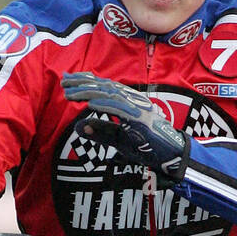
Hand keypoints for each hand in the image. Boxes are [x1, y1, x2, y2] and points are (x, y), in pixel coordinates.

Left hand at [61, 73, 188, 183]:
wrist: (173, 157)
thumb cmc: (148, 148)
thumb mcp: (119, 140)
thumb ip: (101, 132)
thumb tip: (78, 127)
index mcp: (128, 103)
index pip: (104, 87)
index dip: (86, 81)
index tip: (68, 78)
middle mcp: (133, 101)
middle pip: (105, 86)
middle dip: (82, 82)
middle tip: (63, 80)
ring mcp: (139, 109)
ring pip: (110, 94)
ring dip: (89, 92)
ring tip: (70, 93)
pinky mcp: (142, 119)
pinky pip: (121, 109)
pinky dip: (105, 105)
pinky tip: (91, 104)